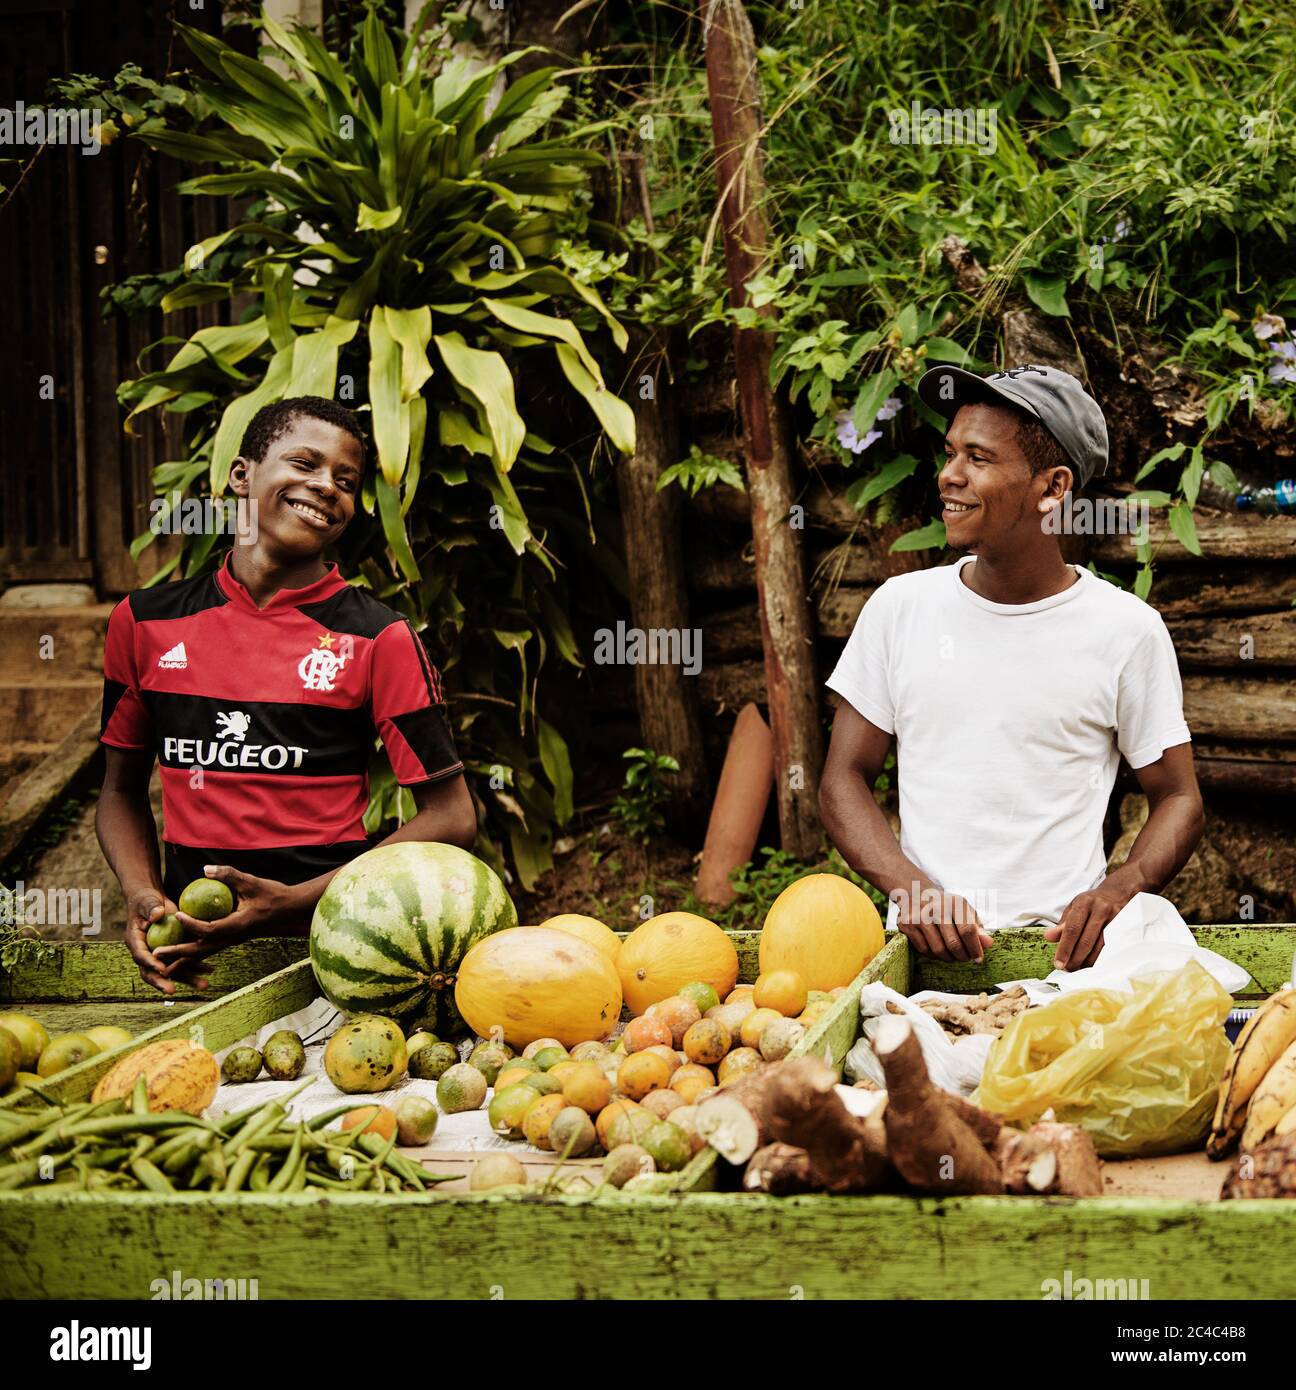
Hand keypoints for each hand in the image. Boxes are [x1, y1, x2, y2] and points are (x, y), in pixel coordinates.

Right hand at [122, 887, 203, 995]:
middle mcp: (147, 953)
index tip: (161, 970)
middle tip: (172, 991)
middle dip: (163, 982)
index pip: (141, 956)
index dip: (150, 964)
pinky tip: (209, 970)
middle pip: (153, 972)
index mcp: (136, 942)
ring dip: (188, 978)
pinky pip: (184, 962)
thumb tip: (157, 914)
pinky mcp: (174, 952)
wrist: (154, 904)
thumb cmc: (147, 900)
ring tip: (203, 985)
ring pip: (173, 970)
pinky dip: (196, 966)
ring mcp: (161, 955)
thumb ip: (151, 908)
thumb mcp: (147, 902)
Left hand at [153, 866, 304, 976]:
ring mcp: (232, 940)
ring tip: (162, 961)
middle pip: (201, 950)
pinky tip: (181, 950)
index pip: (210, 929)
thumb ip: (229, 875)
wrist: (290, 910)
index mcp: (238, 926)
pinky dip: (193, 952)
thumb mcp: (252, 882)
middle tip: (156, 953)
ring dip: (182, 958)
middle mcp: (233, 937)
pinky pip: (209, 948)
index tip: (177, 914)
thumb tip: (204, 870)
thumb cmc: (273, 894)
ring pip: (204, 953)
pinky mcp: (232, 938)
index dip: (192, 924)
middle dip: (178, 952)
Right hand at [893, 885, 993, 963]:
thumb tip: (988, 944)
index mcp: (954, 903)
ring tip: (953, 956)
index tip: (978, 959)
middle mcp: (936, 908)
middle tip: (966, 959)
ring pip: (939, 950)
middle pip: (954, 943)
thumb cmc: (946, 905)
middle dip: (963, 956)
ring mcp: (919, 916)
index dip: (975, 948)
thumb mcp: (964, 910)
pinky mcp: (907, 924)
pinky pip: (924, 950)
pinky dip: (934, 955)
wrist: (915, 892)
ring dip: (949, 958)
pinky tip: (939, 950)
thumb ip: (977, 927)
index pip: (968, 930)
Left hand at [1044, 883, 1133, 970]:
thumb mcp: (1074, 908)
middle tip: (1067, 969)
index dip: (1064, 948)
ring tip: (1077, 968)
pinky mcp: (1125, 927)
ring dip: (1087, 962)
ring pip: (1100, 947)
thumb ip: (1062, 924)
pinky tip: (1092, 964)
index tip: (1058, 963)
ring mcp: (1115, 918)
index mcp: (1084, 903)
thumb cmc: (1091, 903)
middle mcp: (1100, 909)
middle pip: (1086, 940)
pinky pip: (1112, 948)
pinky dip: (1100, 959)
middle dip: (1075, 959)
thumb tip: (1049, 937)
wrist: (1118, 893)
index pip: (1072, 929)